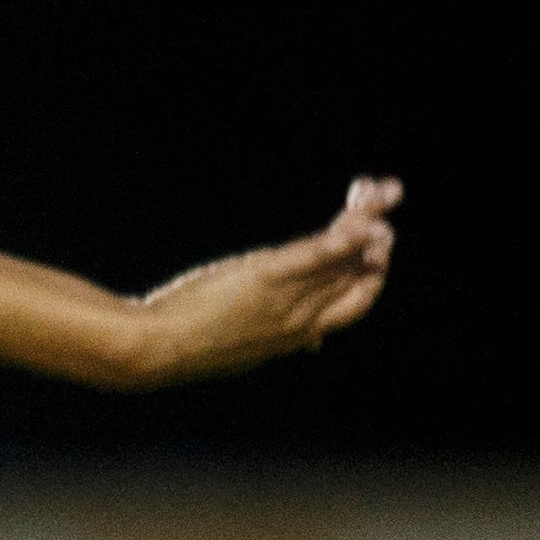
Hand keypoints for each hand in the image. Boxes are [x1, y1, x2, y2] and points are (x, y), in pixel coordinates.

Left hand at [125, 176, 400, 386]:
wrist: (153, 349)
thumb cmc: (192, 343)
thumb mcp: (249, 344)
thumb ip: (284, 334)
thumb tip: (313, 344)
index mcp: (300, 332)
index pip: (357, 298)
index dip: (372, 268)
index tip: (376, 236)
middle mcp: (304, 318)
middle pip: (362, 274)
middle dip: (381, 234)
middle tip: (385, 197)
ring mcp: (287, 300)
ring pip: (345, 257)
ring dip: (367, 220)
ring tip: (379, 189)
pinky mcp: (265, 279)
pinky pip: (315, 257)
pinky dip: (340, 238)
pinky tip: (358, 215)